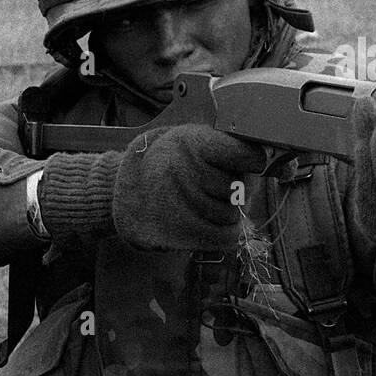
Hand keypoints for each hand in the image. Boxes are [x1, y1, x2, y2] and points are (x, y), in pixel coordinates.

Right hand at [39, 124, 265, 251]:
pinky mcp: (179, 233)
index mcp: (191, 143)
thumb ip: (218, 143)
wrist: (113, 189)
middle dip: (232, 190)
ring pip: (231, 214)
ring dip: (224, 213)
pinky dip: (222, 234)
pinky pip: (223, 237)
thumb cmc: (159, 162)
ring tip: (200, 203)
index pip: (243, 154)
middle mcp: (187, 172)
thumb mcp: (183, 138)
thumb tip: (262, 156)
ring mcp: (182, 204)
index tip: (249, 161)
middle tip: (210, 185)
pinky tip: (210, 225)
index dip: (250, 159)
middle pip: (238, 188)